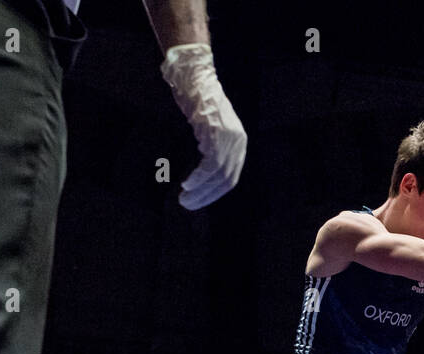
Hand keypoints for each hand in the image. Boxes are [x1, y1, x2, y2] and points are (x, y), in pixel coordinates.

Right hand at [159, 44, 245, 209]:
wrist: (195, 79)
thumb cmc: (199, 104)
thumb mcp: (211, 130)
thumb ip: (212, 150)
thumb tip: (204, 177)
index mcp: (239, 143)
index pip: (231, 178)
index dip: (213, 194)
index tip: (197, 202)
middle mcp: (238, 142)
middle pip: (226, 180)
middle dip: (206, 196)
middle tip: (187, 205)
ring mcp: (228, 137)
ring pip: (217, 175)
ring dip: (200, 190)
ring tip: (184, 198)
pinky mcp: (217, 133)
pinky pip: (210, 164)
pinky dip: (198, 177)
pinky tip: (186, 184)